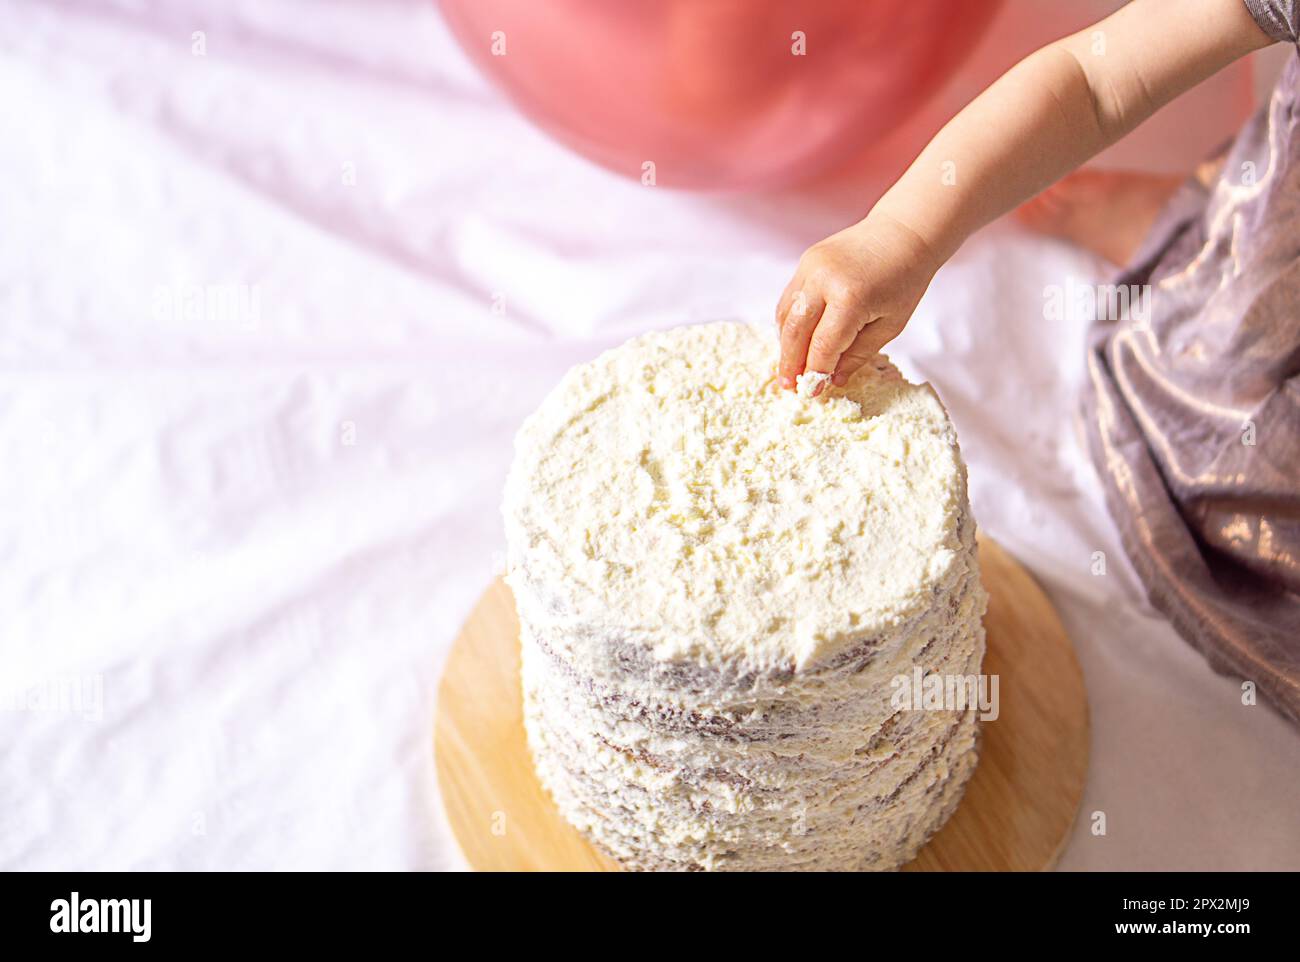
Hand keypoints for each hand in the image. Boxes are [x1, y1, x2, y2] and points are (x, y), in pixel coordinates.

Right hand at [774, 211, 938, 393]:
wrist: (903, 233)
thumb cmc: (904, 280)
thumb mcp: (890, 325)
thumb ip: (858, 354)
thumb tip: (831, 380)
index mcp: (851, 298)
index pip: (823, 346)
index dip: (815, 373)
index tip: (812, 393)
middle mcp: (824, 280)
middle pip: (796, 332)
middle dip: (791, 363)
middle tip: (789, 387)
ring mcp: (811, 267)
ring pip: (786, 315)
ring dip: (785, 344)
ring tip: (788, 367)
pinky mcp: (806, 261)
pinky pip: (789, 298)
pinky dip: (788, 322)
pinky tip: (794, 340)